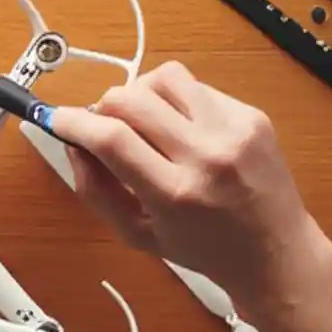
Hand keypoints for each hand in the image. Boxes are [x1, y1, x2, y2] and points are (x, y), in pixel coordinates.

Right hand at [53, 61, 331, 320]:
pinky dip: (176, 103)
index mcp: (175, 194)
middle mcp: (207, 156)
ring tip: (145, 124)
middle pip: (130, 98)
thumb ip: (95, 190)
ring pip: (163, 78)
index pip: (110, 138)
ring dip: (140, 95)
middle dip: (104, 108)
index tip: (56, 119)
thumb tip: (73, 143)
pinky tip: (182, 130)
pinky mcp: (252, 115)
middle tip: (105, 129)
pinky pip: (196, 87)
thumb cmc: (202, 249)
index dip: (72, 122)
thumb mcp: (136, 236)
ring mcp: (234, 130)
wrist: (275, 253)